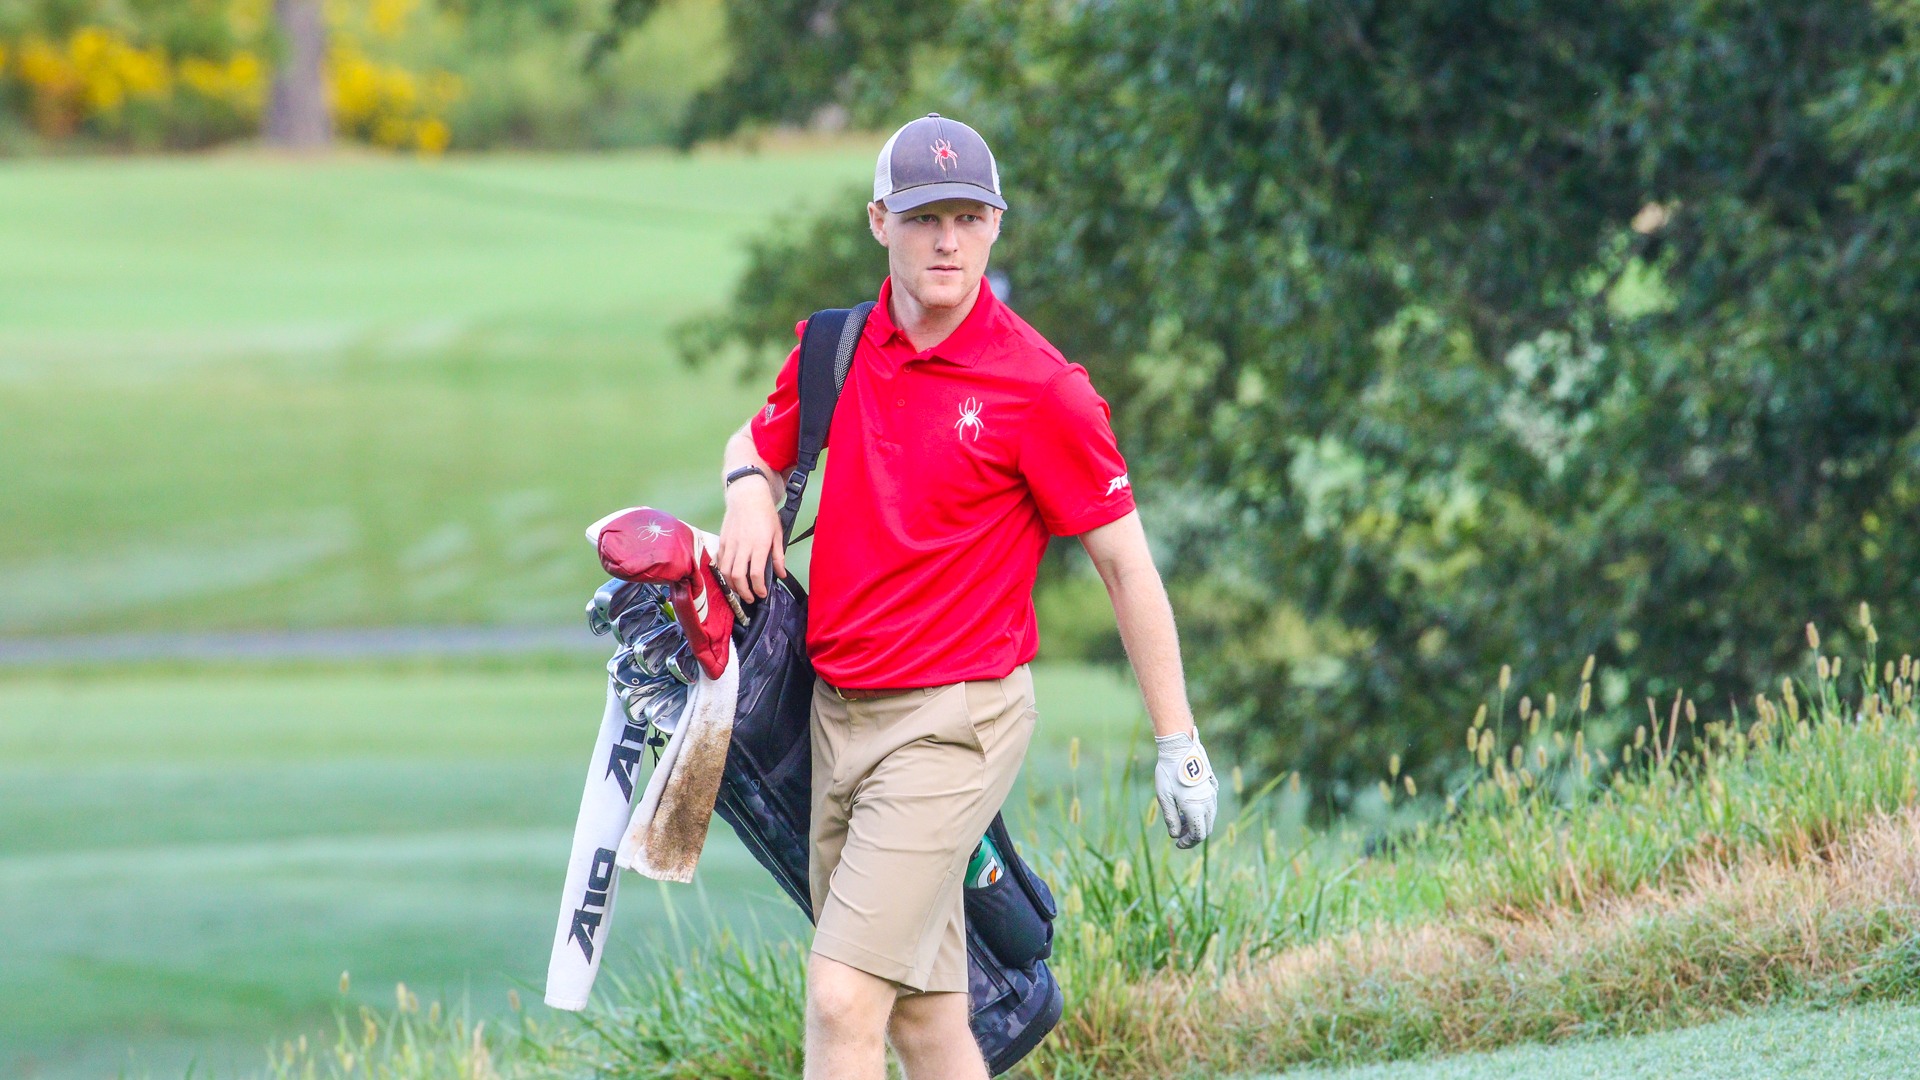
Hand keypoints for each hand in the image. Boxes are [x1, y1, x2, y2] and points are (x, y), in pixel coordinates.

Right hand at [716, 475, 784, 601]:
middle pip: (738, 576)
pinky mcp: (723, 541)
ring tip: (740, 591)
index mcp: (760, 545)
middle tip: (750, 599)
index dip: (758, 588)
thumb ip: (778, 556)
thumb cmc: (765, 514)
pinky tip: (730, 577)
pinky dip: (724, 573)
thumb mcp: (777, 534)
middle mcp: (743, 546)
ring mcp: (731, 544)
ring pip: (726, 571)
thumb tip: (781, 574)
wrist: (747, 496)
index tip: (762, 594)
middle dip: (744, 592)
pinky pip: (720, 561)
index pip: (756, 573)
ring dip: (732, 585)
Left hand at [1153, 728, 1217, 848]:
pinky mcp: (1212, 788)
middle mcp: (1208, 803)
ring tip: (1180, 819)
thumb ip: (1171, 819)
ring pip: (1209, 818)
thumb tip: (1175, 835)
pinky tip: (1186, 808)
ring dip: (1197, 824)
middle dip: (1193, 835)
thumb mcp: (1164, 798)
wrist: (1179, 749)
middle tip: (1178, 833)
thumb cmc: (1168, 773)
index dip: (1188, 843)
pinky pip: (1210, 807)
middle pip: (1206, 829)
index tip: (1177, 843)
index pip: (1198, 835)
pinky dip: (1200, 813)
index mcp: (1196, 808)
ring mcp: (1212, 795)